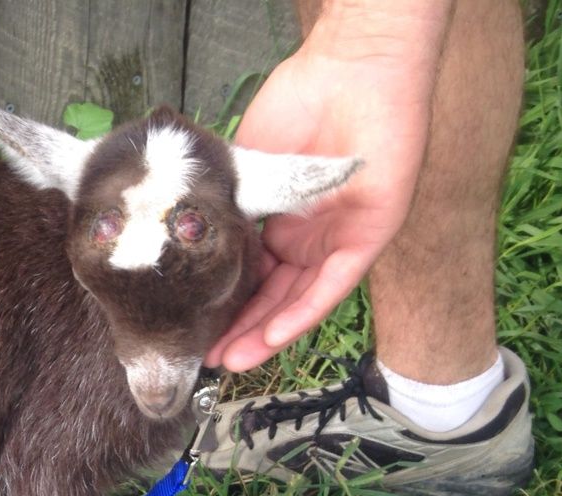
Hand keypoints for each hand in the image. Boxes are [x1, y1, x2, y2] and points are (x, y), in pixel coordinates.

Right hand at [209, 5, 450, 370]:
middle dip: (241, 330)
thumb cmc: (302, 101)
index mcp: (286, 221)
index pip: (254, 275)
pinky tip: (272, 337)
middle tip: (206, 358)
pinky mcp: (371, 234)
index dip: (226, 304)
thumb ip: (230, 212)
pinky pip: (334, 286)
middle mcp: (314, 237)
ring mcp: (342, 238)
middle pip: (276, 296)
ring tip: (231, 361)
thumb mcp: (248, 169)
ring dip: (267, 334)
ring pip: (302, 300)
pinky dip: (302, 313)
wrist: (350, 68)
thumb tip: (191, 249)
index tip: (195, 327)